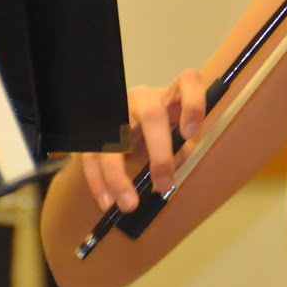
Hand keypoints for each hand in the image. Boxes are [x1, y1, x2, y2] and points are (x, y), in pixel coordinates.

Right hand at [77, 69, 207, 212]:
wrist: (125, 126)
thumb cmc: (159, 132)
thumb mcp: (174, 138)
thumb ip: (180, 153)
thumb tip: (171, 178)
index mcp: (170, 96)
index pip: (187, 82)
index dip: (193, 104)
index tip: (190, 133)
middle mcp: (143, 98)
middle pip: (152, 115)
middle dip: (160, 152)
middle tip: (164, 184)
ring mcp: (117, 112)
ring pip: (116, 138)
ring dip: (120, 176)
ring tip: (129, 205)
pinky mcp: (96, 131)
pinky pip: (93, 157)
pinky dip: (99, 182)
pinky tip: (107, 202)